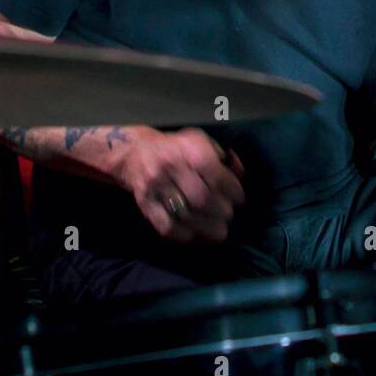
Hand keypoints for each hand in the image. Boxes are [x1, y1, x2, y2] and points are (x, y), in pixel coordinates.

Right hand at [117, 128, 245, 242]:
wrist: (135, 153)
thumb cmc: (177, 148)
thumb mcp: (202, 141)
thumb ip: (223, 156)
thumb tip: (240, 175)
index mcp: (189, 149)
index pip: (215, 174)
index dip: (232, 191)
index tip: (239, 199)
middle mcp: (171, 167)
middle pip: (201, 198)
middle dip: (221, 211)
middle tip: (228, 215)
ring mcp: (156, 187)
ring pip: (185, 214)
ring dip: (207, 227)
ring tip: (219, 231)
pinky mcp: (145, 204)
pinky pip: (166, 226)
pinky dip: (184, 235)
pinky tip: (195, 234)